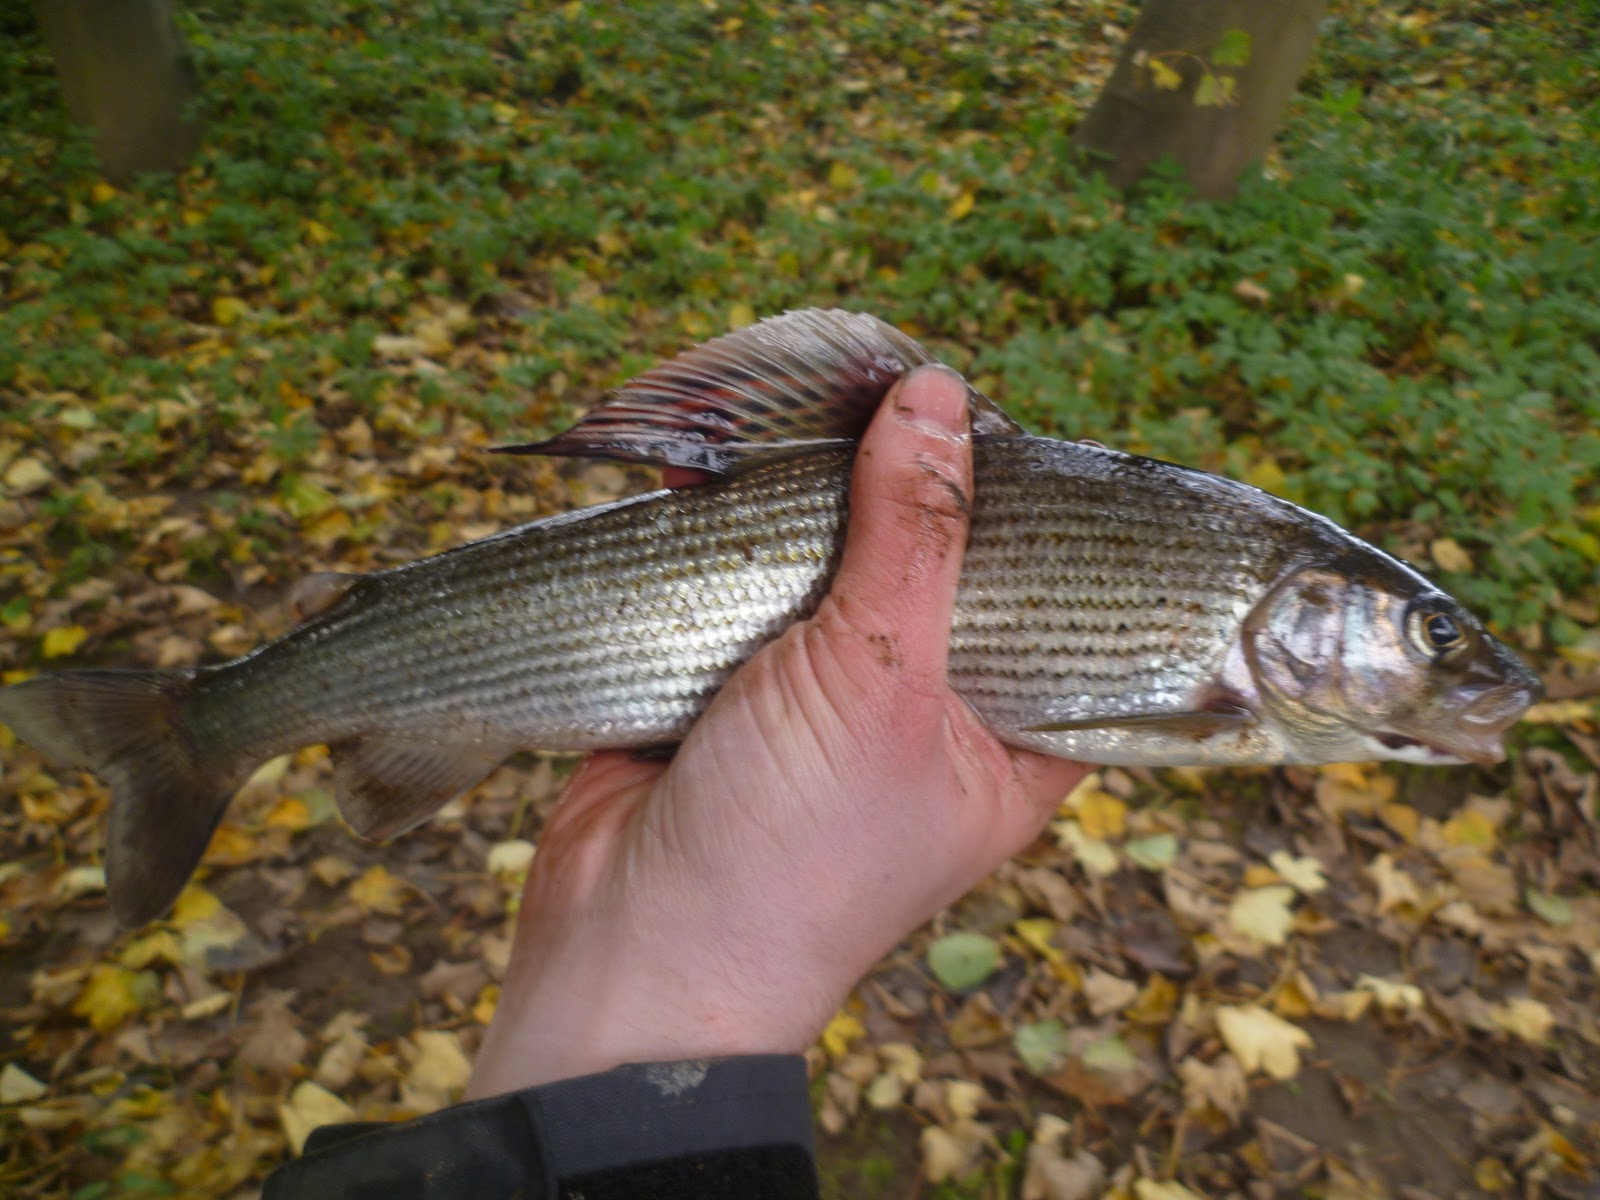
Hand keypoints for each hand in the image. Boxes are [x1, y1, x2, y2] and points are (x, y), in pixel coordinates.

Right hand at [466, 365, 1089, 1098]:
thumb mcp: (881, 682)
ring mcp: (824, 692)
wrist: (633, 954)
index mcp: (1010, 733)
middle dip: (900, 478)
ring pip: (830, 561)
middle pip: (934, 562)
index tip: (1000, 414)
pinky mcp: (734, 679)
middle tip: (883, 379)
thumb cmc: (796, 852)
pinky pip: (741, 580)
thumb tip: (936, 395)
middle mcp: (927, 707)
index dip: (1033, 507)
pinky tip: (706, 461)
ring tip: (793, 403)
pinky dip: (720, 524)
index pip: (1055, 598)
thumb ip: (913, 536)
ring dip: (802, 490)